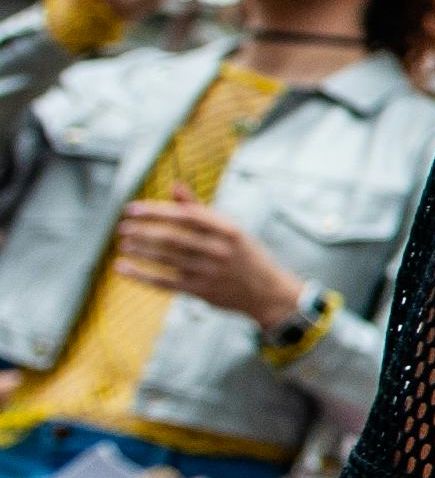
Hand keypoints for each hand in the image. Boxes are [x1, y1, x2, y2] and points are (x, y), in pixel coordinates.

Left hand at [112, 203, 307, 329]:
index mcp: (227, 229)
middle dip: (143, 231)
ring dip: (141, 251)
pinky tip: (124, 268)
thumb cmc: (245, 254)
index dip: (155, 211)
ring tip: (125, 244)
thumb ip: (200, 209)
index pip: (185, 216)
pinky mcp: (201, 291)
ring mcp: (210, 272)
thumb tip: (174, 185)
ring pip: (166, 259)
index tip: (131, 209)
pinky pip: (164, 282)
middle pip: (172, 238)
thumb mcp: (230, 229)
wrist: (268, 292)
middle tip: (123, 227)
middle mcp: (219, 250)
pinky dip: (141, 275)